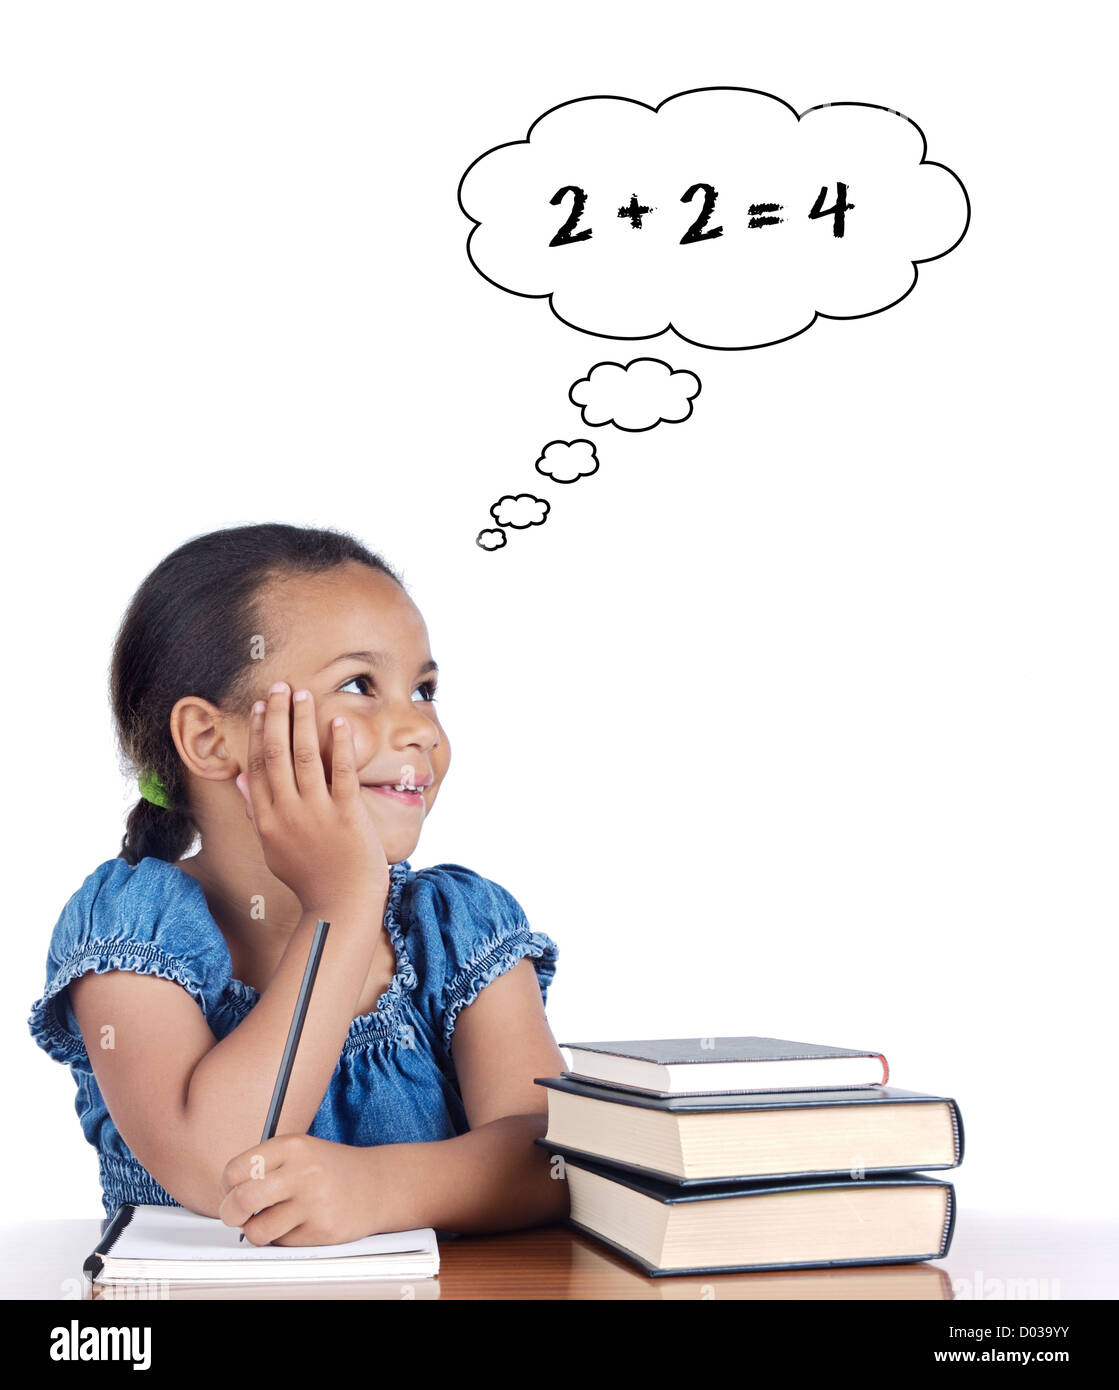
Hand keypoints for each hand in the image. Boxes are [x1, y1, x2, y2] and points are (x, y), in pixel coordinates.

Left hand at [219, 1134, 401, 1245]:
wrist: (378, 1184)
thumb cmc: (329, 1169)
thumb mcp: (300, 1151)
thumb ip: (265, 1167)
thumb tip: (227, 1198)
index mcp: (292, 1145)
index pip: (237, 1169)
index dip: (226, 1186)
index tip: (231, 1191)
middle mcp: (303, 1171)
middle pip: (242, 1200)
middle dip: (230, 1213)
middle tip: (236, 1215)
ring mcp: (314, 1203)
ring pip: (258, 1231)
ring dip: (256, 1231)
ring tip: (269, 1222)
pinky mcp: (322, 1230)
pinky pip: (282, 1244)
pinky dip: (283, 1239)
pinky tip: (299, 1224)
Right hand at [236, 682, 389, 912]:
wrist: (341, 904)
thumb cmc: (309, 876)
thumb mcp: (273, 847)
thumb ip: (256, 812)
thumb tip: (240, 781)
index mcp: (267, 820)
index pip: (257, 766)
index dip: (259, 733)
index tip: (261, 707)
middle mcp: (287, 814)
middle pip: (276, 755)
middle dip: (276, 716)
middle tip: (278, 687)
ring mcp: (316, 814)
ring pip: (304, 757)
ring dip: (302, 722)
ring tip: (302, 695)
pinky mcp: (346, 815)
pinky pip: (342, 772)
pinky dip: (339, 746)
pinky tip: (339, 722)